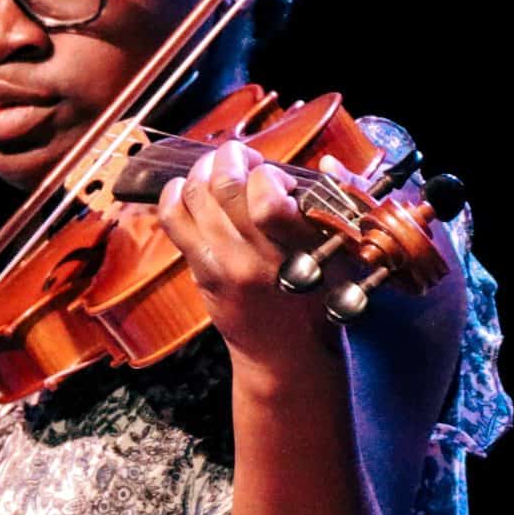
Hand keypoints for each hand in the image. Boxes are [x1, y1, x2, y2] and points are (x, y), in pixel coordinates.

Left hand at [156, 140, 355, 378]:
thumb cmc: (318, 305)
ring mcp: (223, 264)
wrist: (286, 358)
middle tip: (239, 156)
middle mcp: (256, 254)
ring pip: (195, 195)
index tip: (274, 175)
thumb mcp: (341, 257)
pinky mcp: (202, 272)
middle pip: (225, 184)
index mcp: (297, 247)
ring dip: (203, 170)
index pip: (268, 192)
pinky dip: (173, 195)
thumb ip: (332, 207)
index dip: (267, 172)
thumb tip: (326, 164)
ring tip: (215, 168)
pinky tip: (183, 187)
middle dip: (230, 157)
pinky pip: (174, 221)